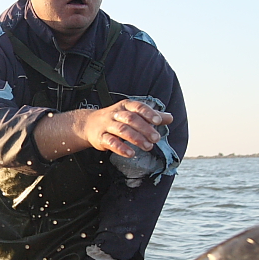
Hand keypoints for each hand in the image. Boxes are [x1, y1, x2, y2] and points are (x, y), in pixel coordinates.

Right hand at [34, 100, 172, 160]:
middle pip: (131, 119)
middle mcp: (116, 114)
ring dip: (136, 138)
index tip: (158, 121)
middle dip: (145, 128)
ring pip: (122, 130)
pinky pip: (111, 142)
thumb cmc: (116, 119)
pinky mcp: (101, 137)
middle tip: (156, 138)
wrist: (88, 124)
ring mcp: (107, 125)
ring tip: (148, 147)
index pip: (138, 107)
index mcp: (125, 106)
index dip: (148, 113)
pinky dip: (121, 148)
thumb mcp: (132, 114)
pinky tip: (130, 153)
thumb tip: (170, 117)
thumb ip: (151, 116)